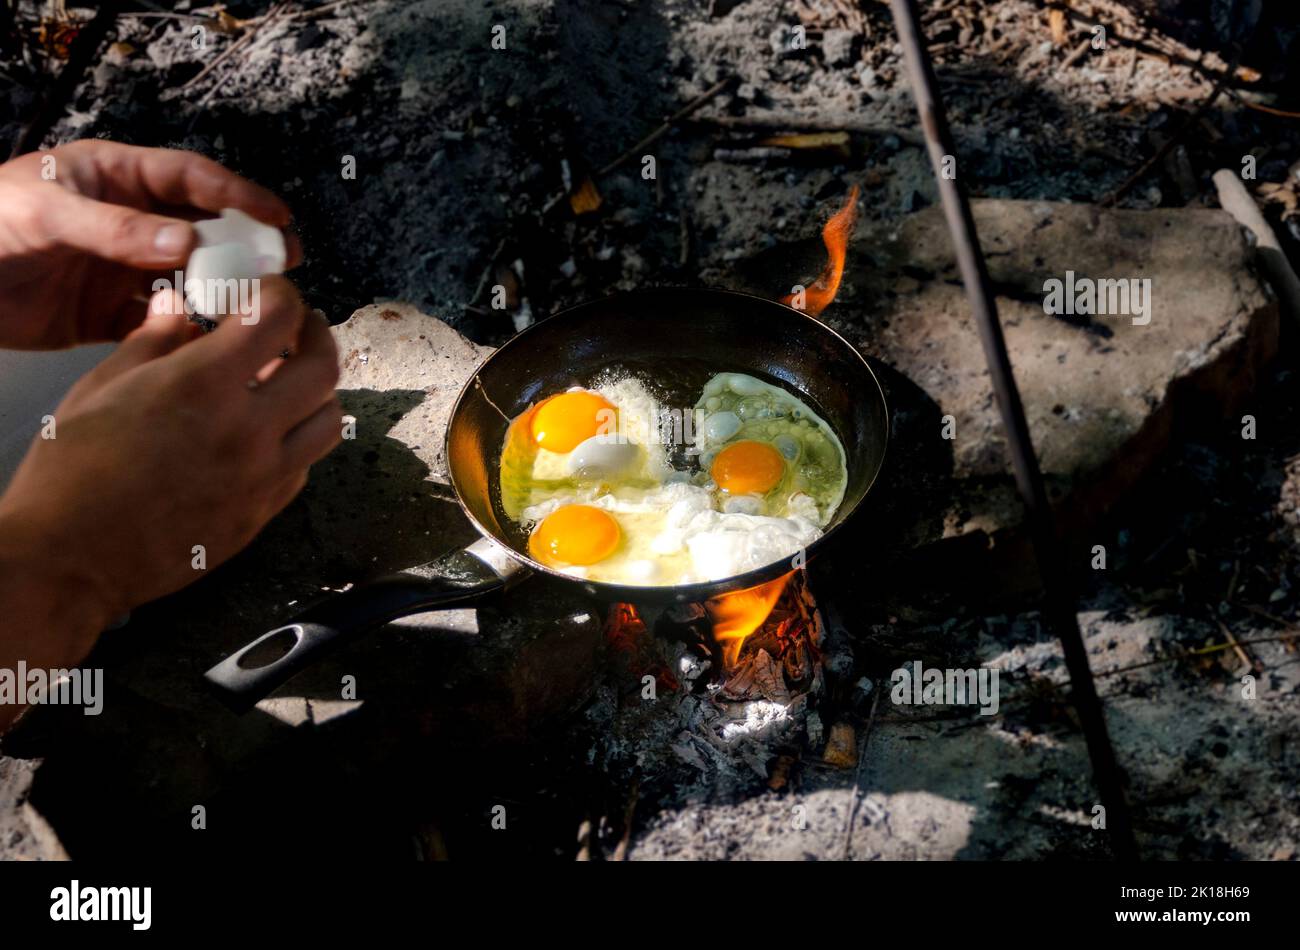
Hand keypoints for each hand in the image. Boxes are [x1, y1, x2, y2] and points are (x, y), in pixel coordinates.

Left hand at [0, 140, 296, 349]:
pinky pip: (160, 322)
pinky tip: (208, 339)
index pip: (189, 178)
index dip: (237, 194)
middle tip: (284, 264)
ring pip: (188, 278)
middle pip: (202, 229)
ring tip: (257, 306)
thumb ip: (118, 228)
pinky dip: (186, 331)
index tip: (277, 218)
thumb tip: (191, 242)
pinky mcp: (108, 316)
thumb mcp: (46, 212)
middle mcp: (128, 222)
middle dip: (244, 245)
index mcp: (115, 179)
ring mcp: (121, 270)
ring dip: (222, 290)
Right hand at [0, 277, 341, 658]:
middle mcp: (247, 429)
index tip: (269, 293)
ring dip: (319, 392)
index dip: (280, 295)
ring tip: (293, 381)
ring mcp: (262, 476)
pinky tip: (272, 432)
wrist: (69, 558)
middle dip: (315, 335)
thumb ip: (151, 343)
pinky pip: (304, 465)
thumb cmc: (71, 472)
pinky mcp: (262, 513)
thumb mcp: (100, 390)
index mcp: (203, 385)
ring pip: (329, 421)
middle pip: (323, 367)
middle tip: (301, 327)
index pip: (277, 318)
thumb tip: (178, 309)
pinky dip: (299, 440)